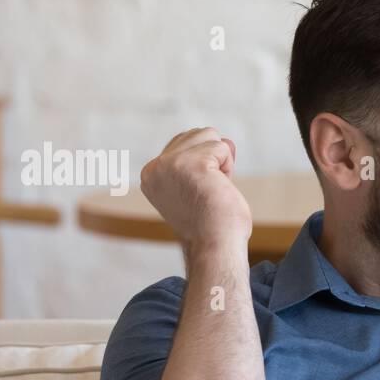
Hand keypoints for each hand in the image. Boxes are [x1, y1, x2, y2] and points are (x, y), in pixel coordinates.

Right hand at [139, 127, 252, 251]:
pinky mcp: (191, 164)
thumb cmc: (212, 223)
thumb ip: (200, 159)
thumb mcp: (196, 185)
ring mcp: (171, 164)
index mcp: (150, 173)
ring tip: (214, 188)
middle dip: (213, 158)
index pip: (184, 142)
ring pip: (209, 135)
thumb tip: (225, 140)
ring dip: (222, 161)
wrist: (214, 246)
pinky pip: (223, 147)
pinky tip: (219, 188)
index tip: (197, 193)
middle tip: (209, 191)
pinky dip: (228, 167)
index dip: (203, 164)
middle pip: (197, 133)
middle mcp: (155, 167)